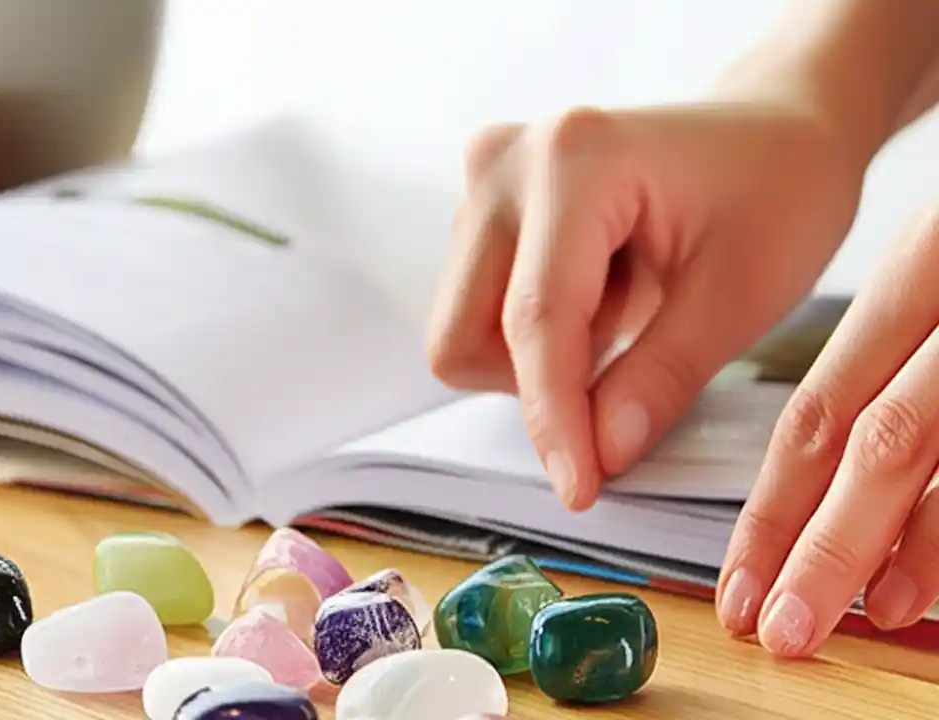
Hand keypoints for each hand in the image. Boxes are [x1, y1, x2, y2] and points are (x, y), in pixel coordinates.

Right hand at [427, 104, 865, 510]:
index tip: (579, 491)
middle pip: (463, 333)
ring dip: (537, 359)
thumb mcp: (742, 292)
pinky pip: (475, 310)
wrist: (770, 126)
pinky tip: (601, 298)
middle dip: (536, 387)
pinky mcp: (479, 205)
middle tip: (625, 379)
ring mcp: (482, 179)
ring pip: (462, 329)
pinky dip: (534, 336)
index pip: (536, 318)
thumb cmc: (776, 190)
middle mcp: (504, 161)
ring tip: (625, 316)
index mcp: (573, 160)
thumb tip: (600, 455)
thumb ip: (662, 378)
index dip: (554, 418)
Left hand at [717, 202, 938, 653]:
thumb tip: (843, 500)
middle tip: (781, 629)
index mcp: (918, 266)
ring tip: (871, 613)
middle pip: (880, 439)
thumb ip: (898, 370)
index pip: (818, 408)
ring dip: (913, 544)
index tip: (739, 584)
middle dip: (822, 545)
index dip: (772, 507)